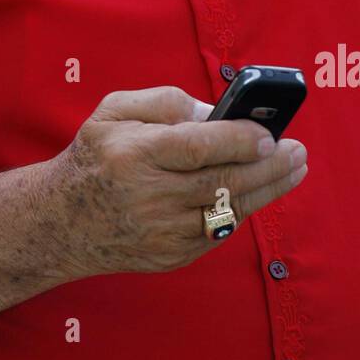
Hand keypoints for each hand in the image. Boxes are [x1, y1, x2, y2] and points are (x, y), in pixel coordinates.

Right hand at [49, 84, 307, 277]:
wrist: (61, 222)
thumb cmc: (95, 157)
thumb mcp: (114, 112)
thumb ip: (165, 102)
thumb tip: (214, 113)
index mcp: (134, 154)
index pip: (197, 147)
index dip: (238, 140)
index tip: (268, 133)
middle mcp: (149, 196)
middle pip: (222, 182)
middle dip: (268, 167)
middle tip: (298, 152)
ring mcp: (161, 232)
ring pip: (227, 211)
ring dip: (267, 191)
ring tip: (293, 169)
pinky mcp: (170, 256)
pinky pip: (216, 232)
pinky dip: (239, 210)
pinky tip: (257, 191)